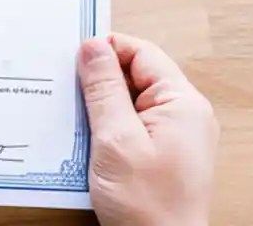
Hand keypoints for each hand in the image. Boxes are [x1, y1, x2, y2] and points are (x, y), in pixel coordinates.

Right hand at [77, 33, 218, 225]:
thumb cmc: (147, 206)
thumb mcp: (116, 140)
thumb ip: (104, 89)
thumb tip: (92, 46)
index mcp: (183, 103)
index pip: (142, 53)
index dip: (106, 50)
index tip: (71, 58)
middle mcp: (185, 115)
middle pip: (136, 75)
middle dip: (100, 81)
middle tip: (67, 92)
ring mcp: (177, 136)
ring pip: (131, 101)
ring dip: (101, 107)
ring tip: (76, 121)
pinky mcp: (164, 155)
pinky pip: (132, 125)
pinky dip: (108, 127)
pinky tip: (88, 141)